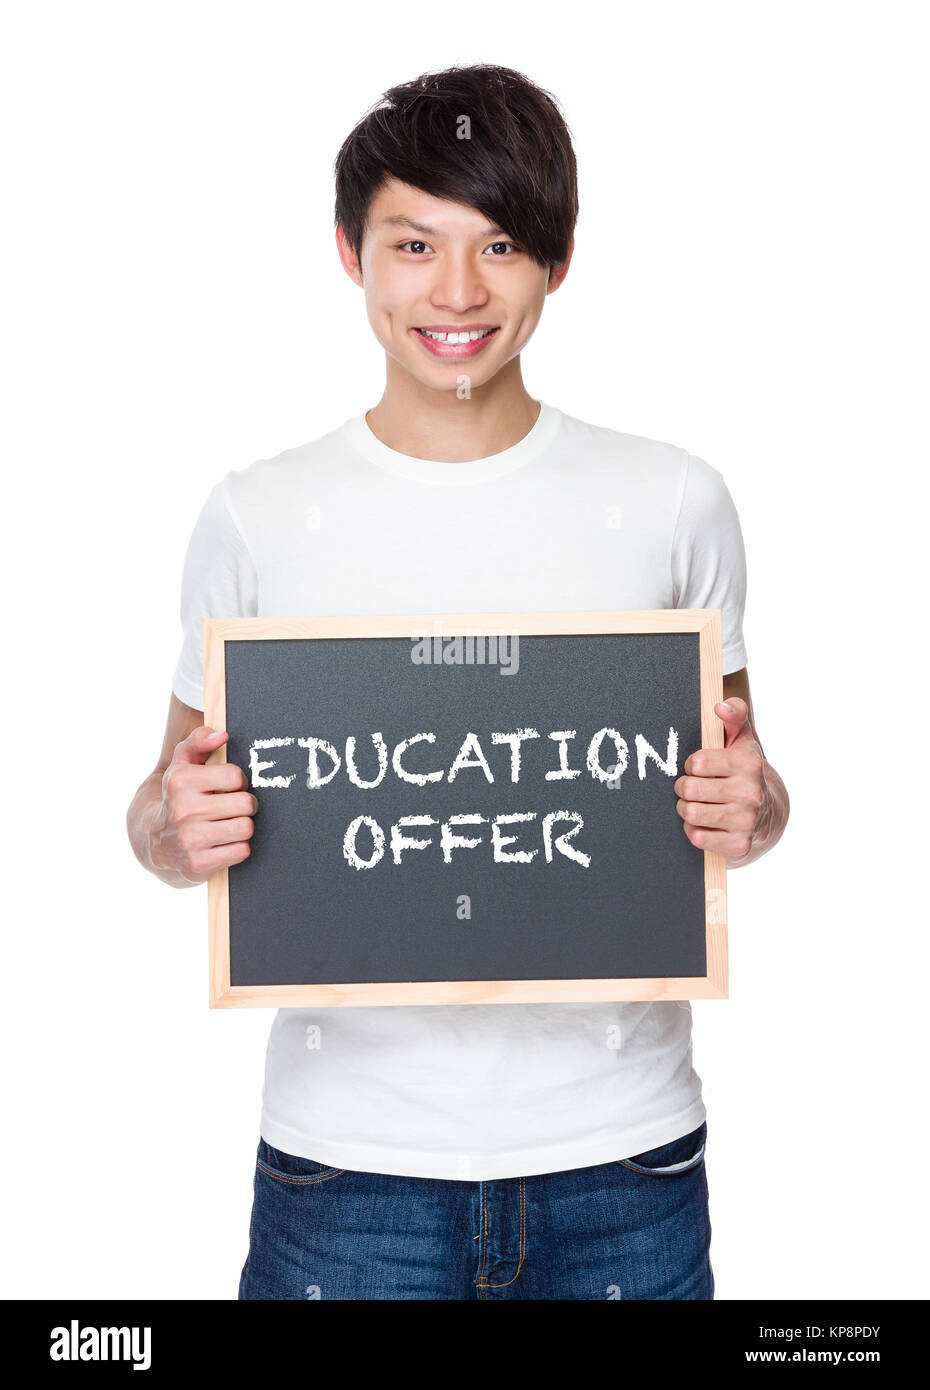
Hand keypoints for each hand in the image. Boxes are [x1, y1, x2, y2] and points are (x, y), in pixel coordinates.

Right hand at [152, 726, 257, 884]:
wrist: (154, 840)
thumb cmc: (178, 795)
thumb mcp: (182, 763)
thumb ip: (199, 740)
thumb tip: (222, 736)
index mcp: (181, 781)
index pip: (236, 777)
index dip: (239, 781)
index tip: (230, 786)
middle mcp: (183, 810)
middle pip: (246, 804)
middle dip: (245, 804)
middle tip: (233, 807)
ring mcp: (190, 839)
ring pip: (246, 828)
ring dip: (243, 826)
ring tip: (229, 823)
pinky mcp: (198, 864)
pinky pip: (241, 851)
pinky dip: (238, 847)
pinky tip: (224, 842)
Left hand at [674, 697, 767, 862]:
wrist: (770, 814)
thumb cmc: (745, 771)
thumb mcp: (742, 739)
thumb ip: (734, 715)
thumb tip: (719, 706)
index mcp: (749, 764)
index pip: (695, 763)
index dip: (690, 766)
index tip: (699, 768)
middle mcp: (751, 793)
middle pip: (688, 789)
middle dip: (684, 788)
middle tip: (692, 788)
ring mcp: (746, 821)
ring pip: (690, 814)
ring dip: (686, 809)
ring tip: (697, 804)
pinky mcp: (738, 845)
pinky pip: (696, 837)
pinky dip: (694, 830)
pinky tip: (706, 823)